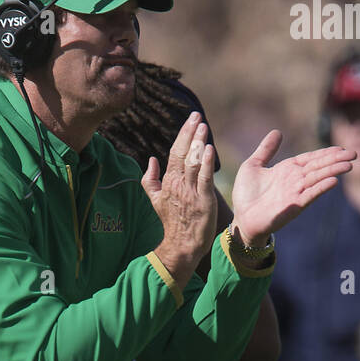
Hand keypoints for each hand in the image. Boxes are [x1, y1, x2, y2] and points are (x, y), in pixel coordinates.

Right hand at [142, 113, 217, 287]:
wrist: (181, 245)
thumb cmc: (172, 222)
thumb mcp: (155, 200)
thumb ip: (150, 179)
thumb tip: (151, 159)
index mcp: (168, 182)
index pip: (175, 152)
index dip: (184, 134)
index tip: (192, 119)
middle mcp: (178, 184)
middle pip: (183, 153)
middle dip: (190, 133)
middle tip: (197, 116)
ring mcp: (190, 192)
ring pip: (194, 162)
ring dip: (199, 143)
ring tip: (203, 126)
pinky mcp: (203, 200)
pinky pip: (205, 178)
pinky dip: (207, 163)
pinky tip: (209, 149)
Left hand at [231, 131, 355, 246]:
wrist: (241, 218)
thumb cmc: (245, 195)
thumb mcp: (253, 166)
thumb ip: (266, 150)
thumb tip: (277, 132)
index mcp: (287, 170)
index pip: (311, 158)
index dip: (326, 153)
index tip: (341, 148)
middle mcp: (294, 180)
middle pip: (319, 167)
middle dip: (336, 160)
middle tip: (354, 154)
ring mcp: (295, 193)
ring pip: (317, 179)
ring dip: (333, 171)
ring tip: (349, 165)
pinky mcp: (292, 207)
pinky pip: (309, 196)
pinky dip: (320, 189)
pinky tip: (333, 182)